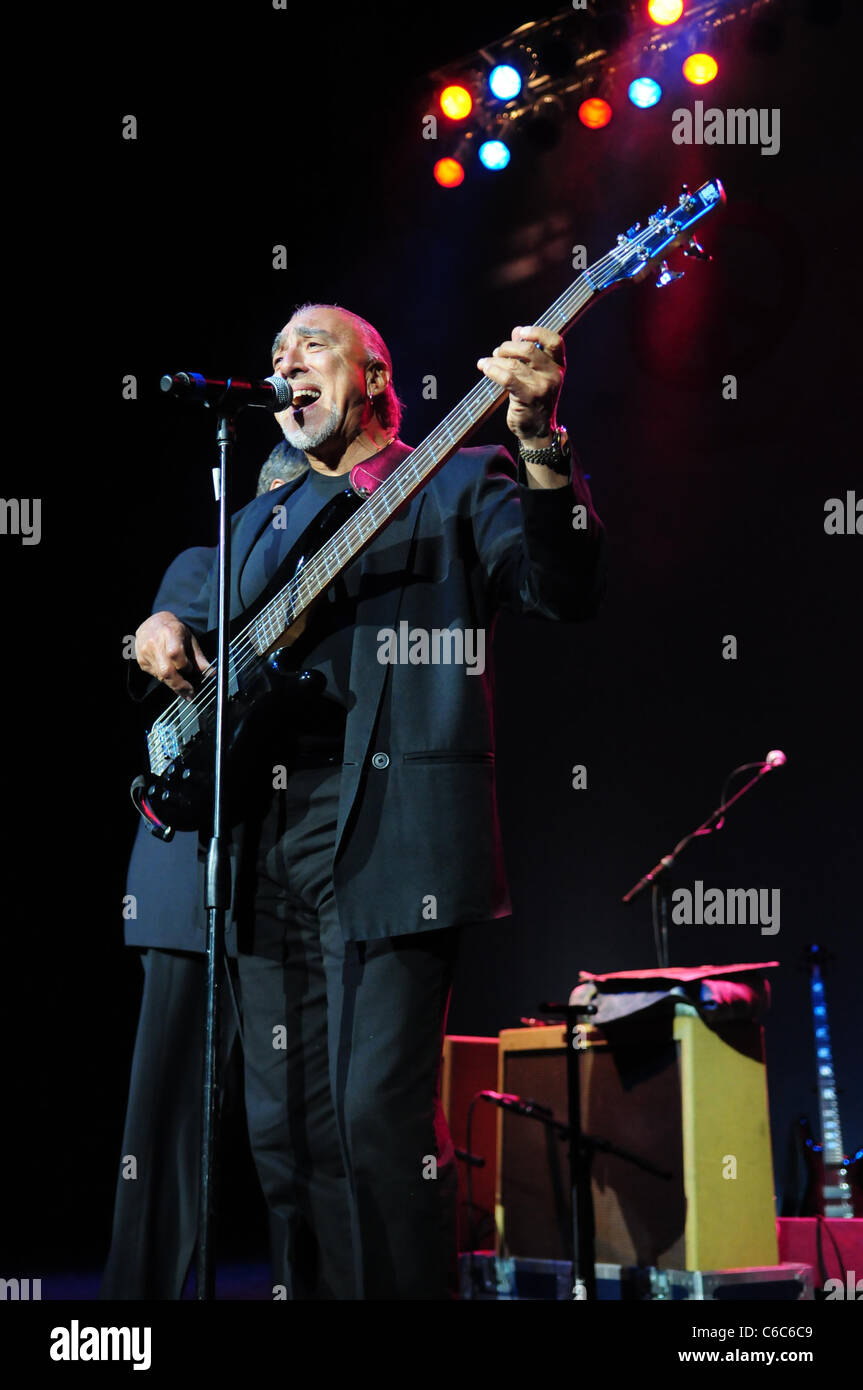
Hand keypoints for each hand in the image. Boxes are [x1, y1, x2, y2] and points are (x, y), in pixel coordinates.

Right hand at [134, 610, 211, 697]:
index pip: (175, 654)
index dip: (184, 666)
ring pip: (161, 676)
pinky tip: (172, 677)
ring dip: (174, 685)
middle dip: (179, 685)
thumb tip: (211, 673)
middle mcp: (154, 643)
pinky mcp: (141, 661)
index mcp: (169, 633)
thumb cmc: (173, 630)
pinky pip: (156, 676)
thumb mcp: (189, 638)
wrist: (152, 623)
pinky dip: (166, 679)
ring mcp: (145, 653)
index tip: (191, 670)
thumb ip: (199, 657)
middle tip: (190, 693)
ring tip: (184, 688)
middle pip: (166, 670)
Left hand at [477, 325, 564, 443]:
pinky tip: (485, 368)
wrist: (538, 430)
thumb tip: (516, 333)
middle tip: (498, 352)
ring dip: (496, 360)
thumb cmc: (535, 399)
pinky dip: (493, 370)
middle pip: (529, 349)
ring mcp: (542, 386)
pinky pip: (507, 378)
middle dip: (508, 348)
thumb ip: (528, 354)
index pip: (554, 341)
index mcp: (559, 366)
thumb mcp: (537, 375)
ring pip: (514, 364)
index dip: (537, 332)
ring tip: (487, 362)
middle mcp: (554, 374)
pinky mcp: (528, 397)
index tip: (520, 332)